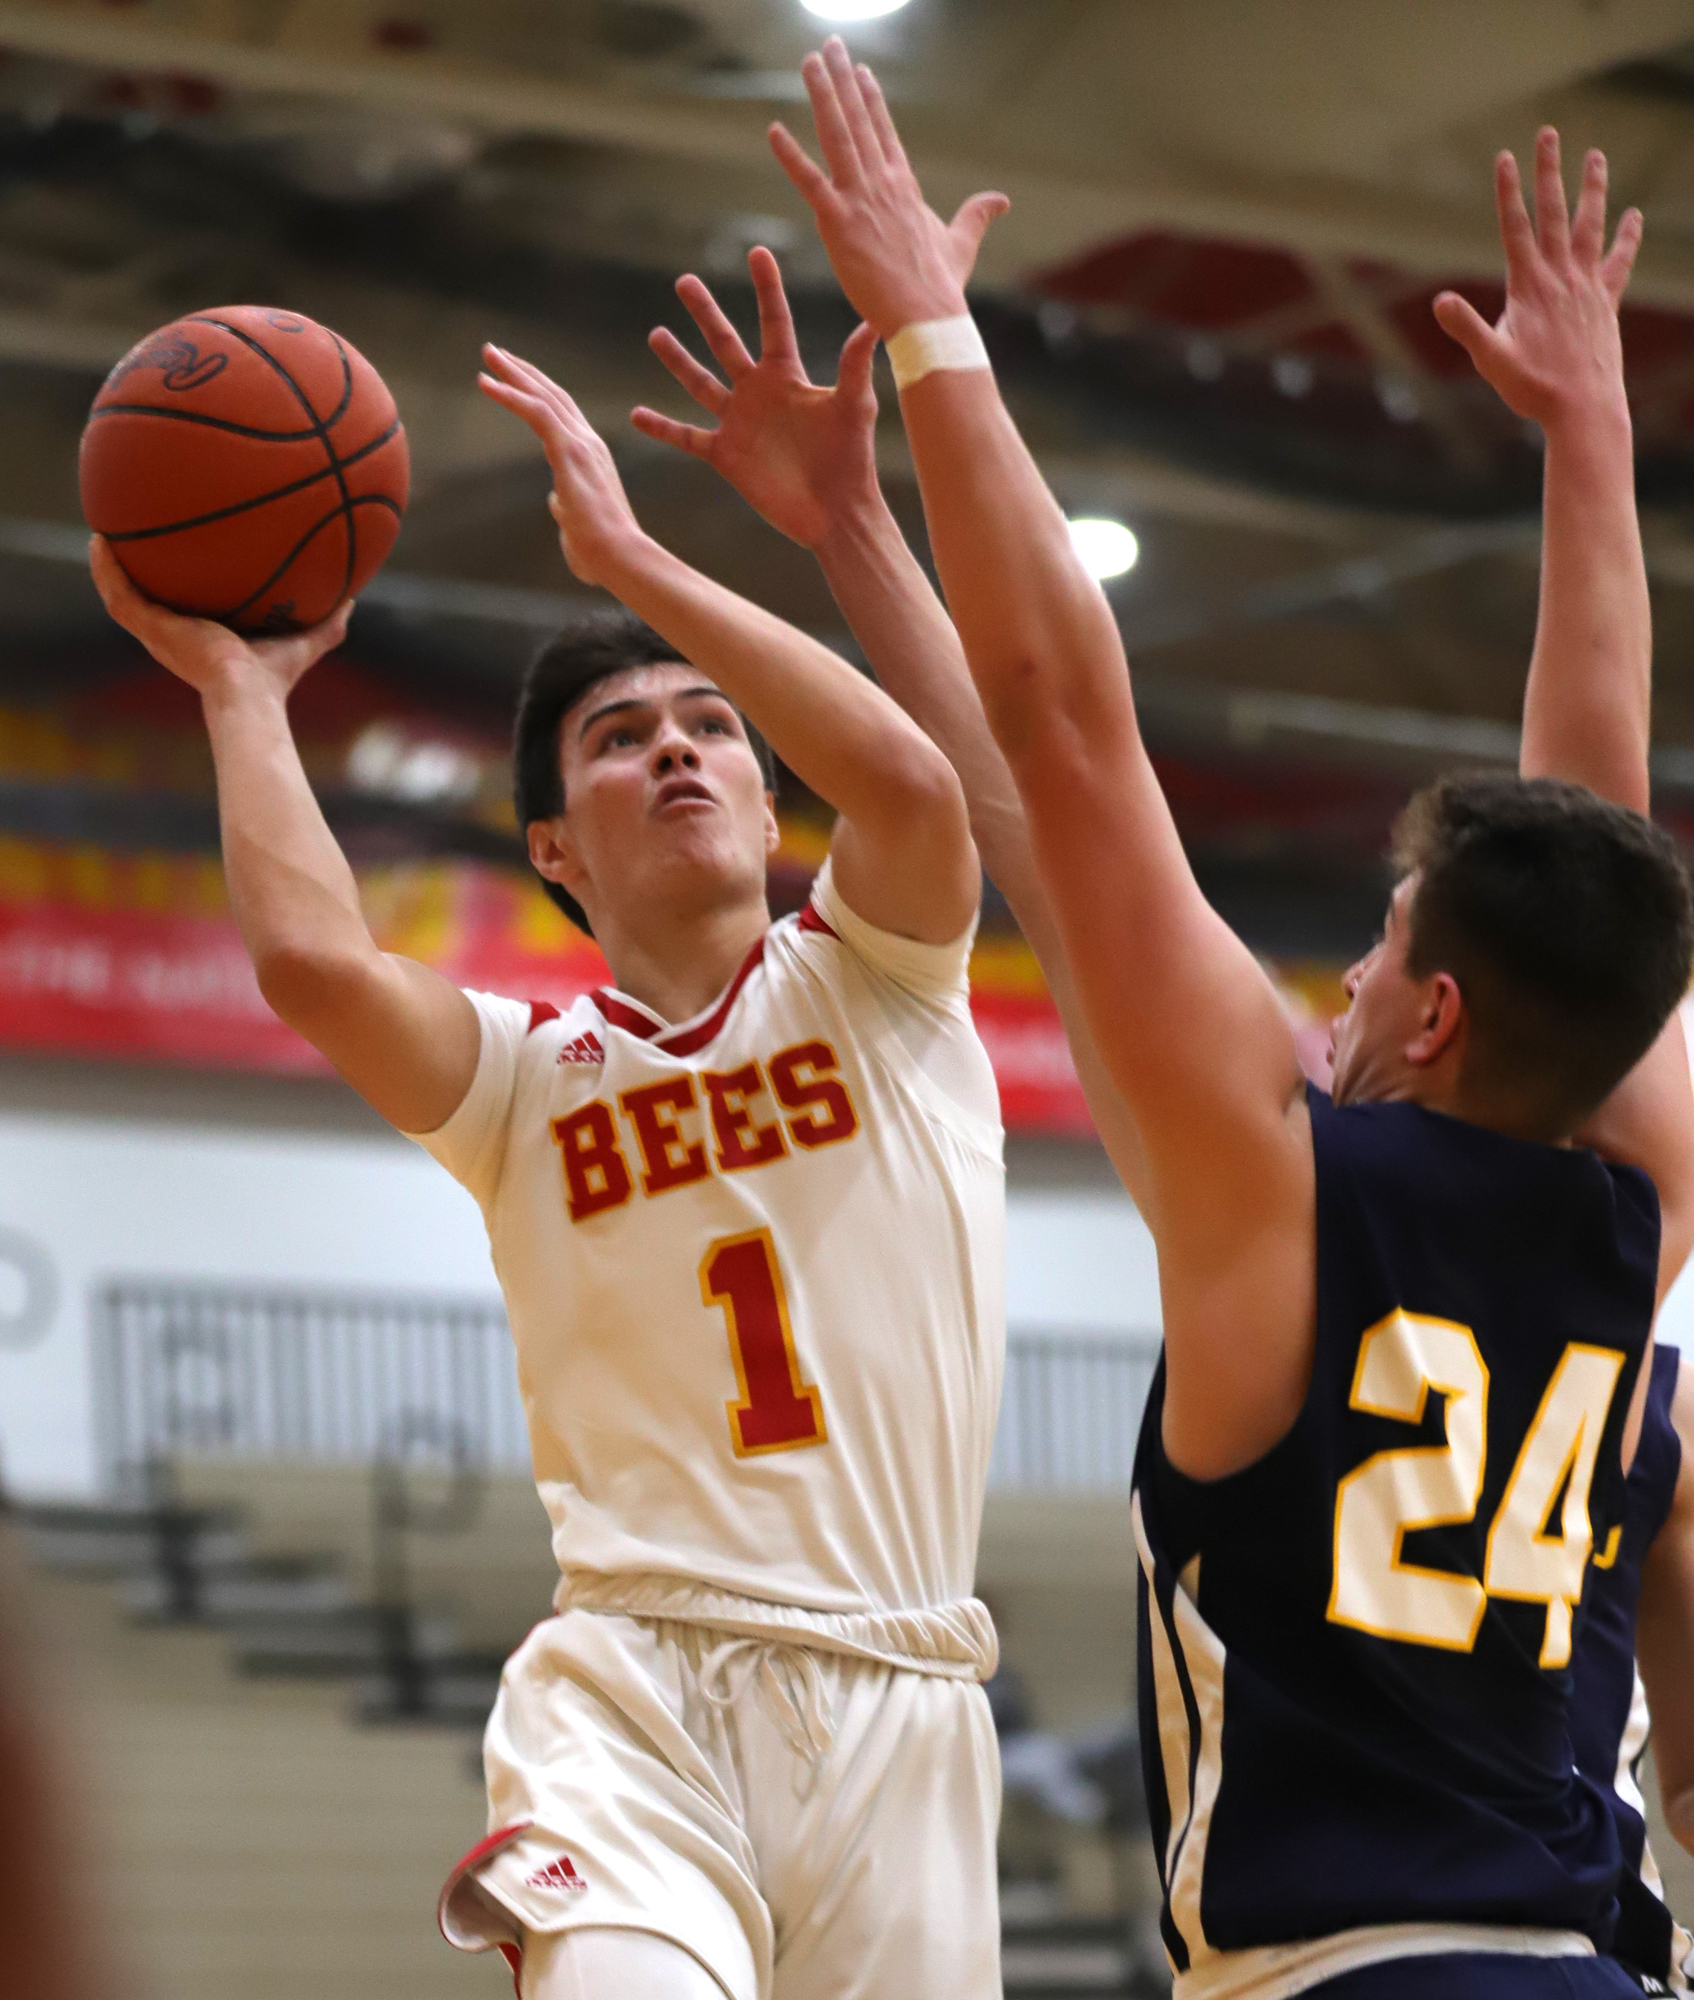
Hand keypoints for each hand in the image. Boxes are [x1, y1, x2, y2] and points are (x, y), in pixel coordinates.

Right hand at [89, 535, 349, 701]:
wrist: (249, 696)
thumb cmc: (274, 679)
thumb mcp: (302, 639)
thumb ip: (327, 622)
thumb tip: (354, 599)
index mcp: (203, 639)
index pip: (186, 610)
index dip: (180, 589)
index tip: (180, 563)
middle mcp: (174, 637)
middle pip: (149, 601)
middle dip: (140, 574)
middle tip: (134, 543)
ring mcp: (157, 635)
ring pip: (123, 596)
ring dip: (110, 568)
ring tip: (102, 536)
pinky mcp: (149, 629)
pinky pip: (119, 595)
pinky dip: (106, 570)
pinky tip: (99, 542)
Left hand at [478, 346, 648, 588]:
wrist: (620, 558)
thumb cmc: (599, 553)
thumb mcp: (576, 525)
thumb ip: (565, 508)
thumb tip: (556, 501)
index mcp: (591, 459)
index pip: (562, 414)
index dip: (536, 392)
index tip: (511, 378)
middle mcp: (589, 443)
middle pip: (553, 395)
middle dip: (522, 371)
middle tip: (494, 352)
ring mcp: (582, 444)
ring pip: (544, 395)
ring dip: (513, 373)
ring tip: (487, 353)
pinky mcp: (571, 450)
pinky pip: (536, 411)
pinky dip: (510, 394)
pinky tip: (485, 383)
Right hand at [633, 248, 880, 549]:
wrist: (836, 513)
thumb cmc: (852, 460)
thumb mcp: (854, 406)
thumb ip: (855, 365)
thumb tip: (872, 322)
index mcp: (787, 376)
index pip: (773, 322)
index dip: (766, 288)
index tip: (757, 251)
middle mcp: (758, 393)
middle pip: (725, 343)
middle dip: (705, 312)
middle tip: (684, 280)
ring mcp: (739, 423)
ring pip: (699, 383)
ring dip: (678, 360)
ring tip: (655, 334)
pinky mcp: (726, 455)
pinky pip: (686, 437)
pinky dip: (662, 428)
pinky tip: (636, 414)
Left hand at [769, 37, 1007, 339]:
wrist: (927, 315)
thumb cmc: (942, 287)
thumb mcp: (962, 242)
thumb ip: (977, 215)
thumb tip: (1002, 199)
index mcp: (905, 187)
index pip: (884, 132)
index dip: (870, 99)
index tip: (860, 70)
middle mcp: (882, 183)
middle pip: (858, 120)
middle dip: (843, 79)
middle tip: (829, 44)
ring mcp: (860, 199)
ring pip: (836, 135)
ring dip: (822, 95)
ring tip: (810, 61)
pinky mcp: (839, 222)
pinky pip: (809, 181)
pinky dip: (791, 155)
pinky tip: (774, 129)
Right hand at [1434, 128, 1640, 430]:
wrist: (1583, 409)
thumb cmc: (1533, 389)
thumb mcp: (1491, 361)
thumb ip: (1466, 326)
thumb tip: (1440, 300)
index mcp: (1529, 287)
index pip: (1515, 228)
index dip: (1508, 191)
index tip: (1505, 156)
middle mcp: (1561, 277)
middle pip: (1553, 213)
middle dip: (1548, 172)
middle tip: (1548, 133)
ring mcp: (1587, 286)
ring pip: (1590, 226)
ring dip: (1591, 189)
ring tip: (1594, 155)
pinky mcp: (1607, 302)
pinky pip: (1618, 261)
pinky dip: (1626, 236)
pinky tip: (1632, 215)